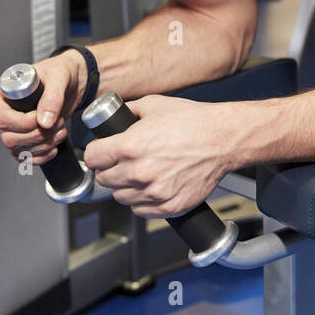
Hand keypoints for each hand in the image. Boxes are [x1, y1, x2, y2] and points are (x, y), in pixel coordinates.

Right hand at [0, 51, 83, 165]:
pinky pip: (26, 157)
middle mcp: (4, 111)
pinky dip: (42, 156)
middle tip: (58, 124)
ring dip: (43, 145)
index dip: (23, 123)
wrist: (74, 81)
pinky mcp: (24, 139)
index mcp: (3, 93)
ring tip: (60, 130)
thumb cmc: (60, 71)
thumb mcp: (58, 77)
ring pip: (17, 149)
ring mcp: (13, 127)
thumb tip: (44, 121)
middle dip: (37, 135)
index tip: (43, 118)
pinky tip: (54, 145)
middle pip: (9, 137)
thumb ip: (51, 98)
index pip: (1, 117)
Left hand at [82, 94, 232, 218]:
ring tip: (138, 173)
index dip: (96, 152)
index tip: (102, 152)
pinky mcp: (169, 205)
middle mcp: (139, 172)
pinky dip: (141, 201)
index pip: (92, 158)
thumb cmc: (193, 121)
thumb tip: (111, 116)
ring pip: (120, 197)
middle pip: (103, 179)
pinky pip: (140, 210)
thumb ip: (128, 111)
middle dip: (109, 169)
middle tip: (121, 161)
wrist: (223, 139)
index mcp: (130, 146)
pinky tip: (151, 186)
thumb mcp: (154, 104)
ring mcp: (154, 192)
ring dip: (124, 186)